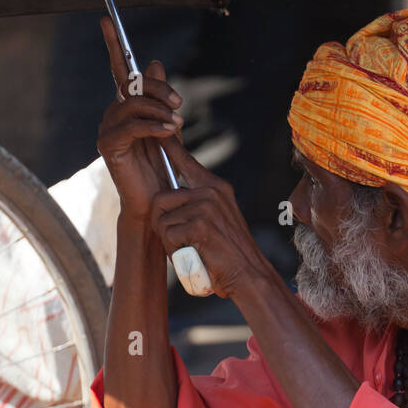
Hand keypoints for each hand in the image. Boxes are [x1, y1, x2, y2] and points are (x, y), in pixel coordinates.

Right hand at [96, 17, 183, 222]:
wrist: (156, 205)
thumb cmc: (163, 170)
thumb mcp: (167, 128)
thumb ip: (160, 98)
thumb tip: (153, 61)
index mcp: (127, 108)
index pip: (120, 71)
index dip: (114, 44)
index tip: (107, 19)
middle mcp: (113, 115)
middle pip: (131, 84)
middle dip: (157, 88)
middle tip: (179, 103)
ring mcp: (108, 130)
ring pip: (131, 103)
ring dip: (157, 109)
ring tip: (177, 123)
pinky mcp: (108, 146)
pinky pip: (130, 125)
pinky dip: (152, 126)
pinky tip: (169, 131)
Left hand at [149, 141, 277, 299]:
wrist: (249, 274)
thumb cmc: (228, 253)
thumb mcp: (216, 220)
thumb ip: (200, 204)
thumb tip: (174, 196)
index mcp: (215, 187)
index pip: (184, 160)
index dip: (168, 146)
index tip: (159, 133)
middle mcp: (211, 191)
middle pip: (161, 198)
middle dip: (161, 224)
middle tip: (176, 242)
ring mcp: (206, 206)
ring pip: (162, 220)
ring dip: (169, 241)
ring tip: (188, 251)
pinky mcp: (200, 224)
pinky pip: (169, 234)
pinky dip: (174, 251)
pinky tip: (191, 256)